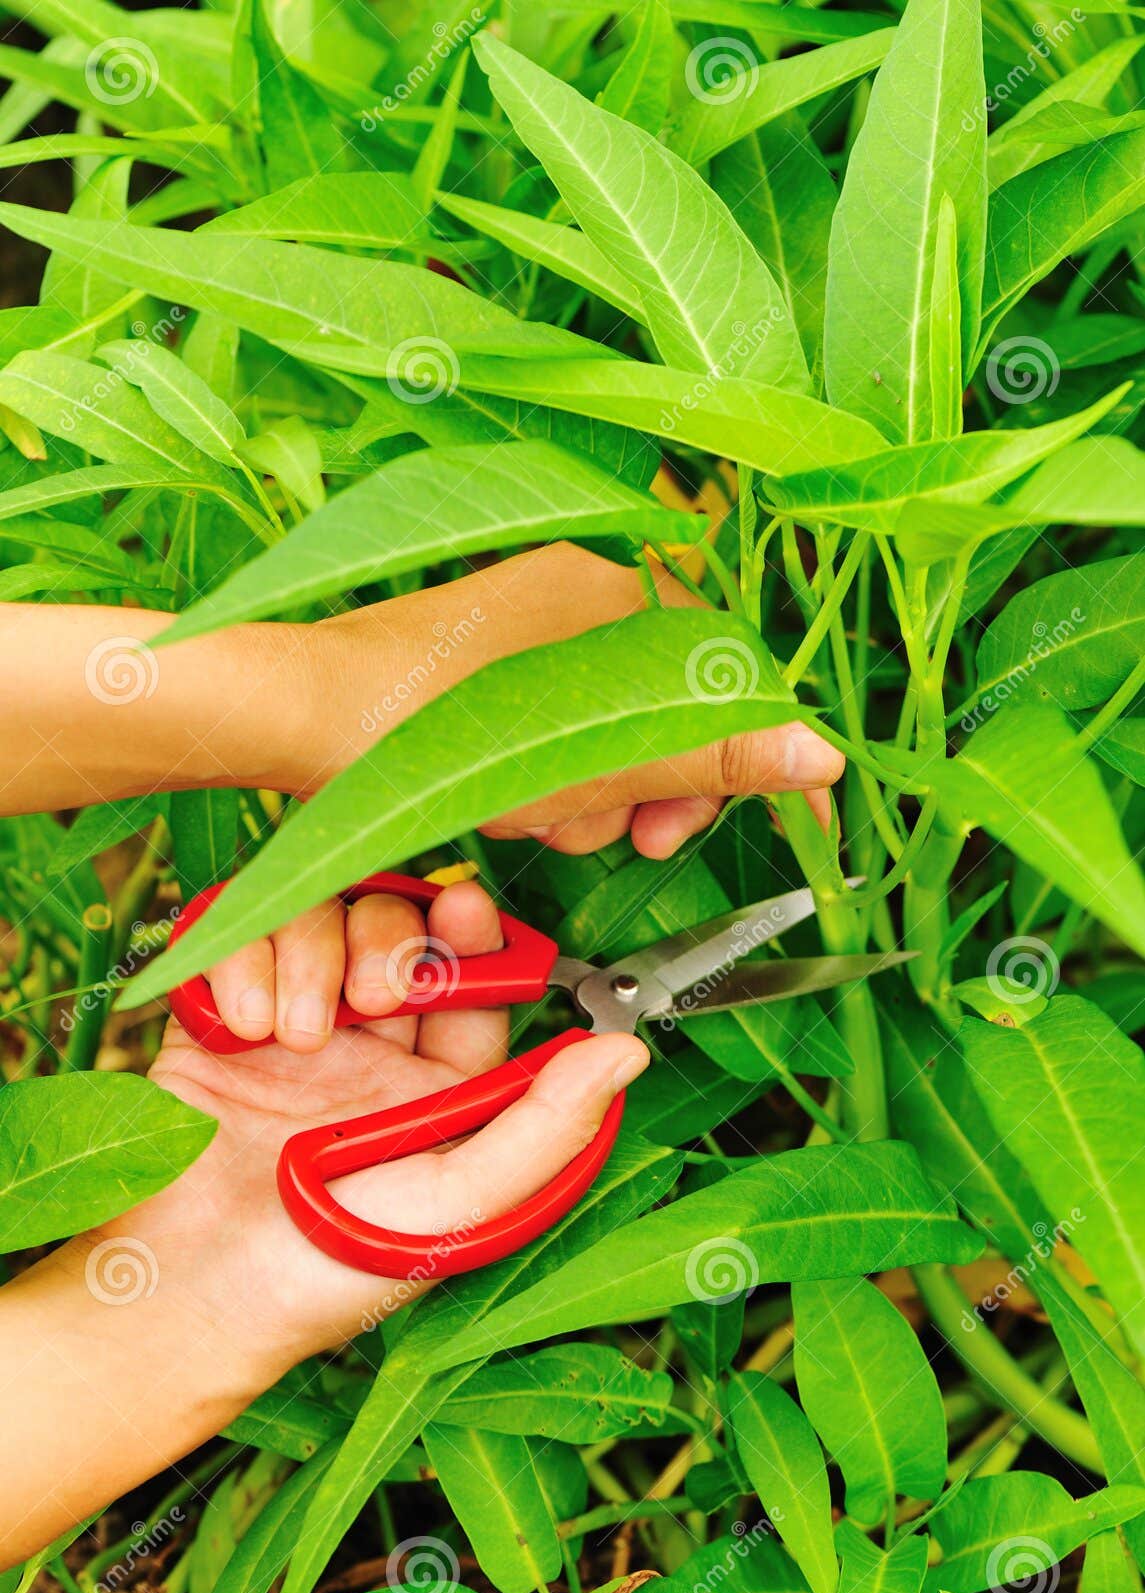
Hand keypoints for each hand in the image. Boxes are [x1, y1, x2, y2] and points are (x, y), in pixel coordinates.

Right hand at [127, 880, 647, 1361]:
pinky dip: (246, 962)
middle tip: (376, 996)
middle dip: (392, 943)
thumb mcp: (456, 1203)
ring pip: (323, 919)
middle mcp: (372, 1050)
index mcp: (437, 1090)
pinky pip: (244, 935)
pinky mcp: (221, 1016)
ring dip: (314, 957)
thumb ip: (546, 1127)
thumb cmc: (328, 1267)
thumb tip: (630, 1051)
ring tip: (295, 1034)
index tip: (464, 915)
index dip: (474, 940)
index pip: (473, 983)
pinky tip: (242, 1025)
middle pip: (399, 931)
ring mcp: (295, 1027)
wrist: (185, 1285)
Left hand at [323, 544, 843, 854]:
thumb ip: (716, 752)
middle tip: (641, 841)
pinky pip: (558, 734)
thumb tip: (822, 754)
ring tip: (537, 818)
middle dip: (658, 787)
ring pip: (615, 734)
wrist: (306, 718)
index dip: (754, 753)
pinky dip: (545, 781)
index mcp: (627, 585)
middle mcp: (586, 593)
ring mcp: (532, 631)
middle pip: (677, 708)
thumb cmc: (448, 726)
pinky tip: (503, 806)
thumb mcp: (604, 756)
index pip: (734, 672)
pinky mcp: (488, 671)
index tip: (778, 820)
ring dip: (592, 795)